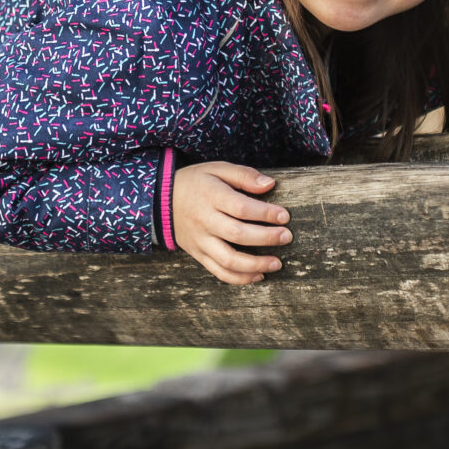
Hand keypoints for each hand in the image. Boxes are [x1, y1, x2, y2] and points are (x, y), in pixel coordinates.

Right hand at [171, 161, 290, 285]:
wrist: (162, 200)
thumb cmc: (197, 183)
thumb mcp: (217, 169)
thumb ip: (244, 176)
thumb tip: (270, 185)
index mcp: (211, 197)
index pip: (241, 208)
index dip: (265, 213)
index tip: (284, 216)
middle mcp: (204, 221)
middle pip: (238, 234)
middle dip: (266, 238)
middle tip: (287, 237)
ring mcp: (200, 241)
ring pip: (229, 260)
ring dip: (255, 264)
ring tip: (277, 263)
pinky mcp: (198, 254)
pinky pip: (219, 271)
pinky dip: (240, 278)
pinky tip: (258, 275)